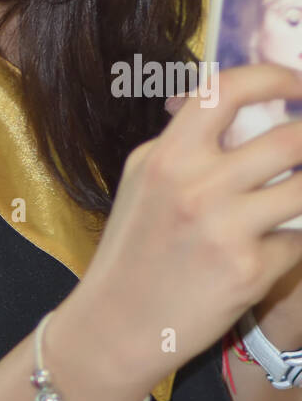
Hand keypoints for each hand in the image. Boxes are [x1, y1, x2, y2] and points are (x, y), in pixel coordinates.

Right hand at [60, 64, 301, 396]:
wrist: (117, 323)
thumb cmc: (133, 246)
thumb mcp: (143, 177)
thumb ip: (184, 140)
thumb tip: (233, 104)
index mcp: (168, 154)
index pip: (228, 89)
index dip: (274, 77)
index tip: (296, 83)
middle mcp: (197, 185)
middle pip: (289, 139)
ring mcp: (225, 229)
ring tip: (292, 193)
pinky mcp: (249, 272)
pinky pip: (296, 241)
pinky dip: (291, 242)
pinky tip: (269, 249)